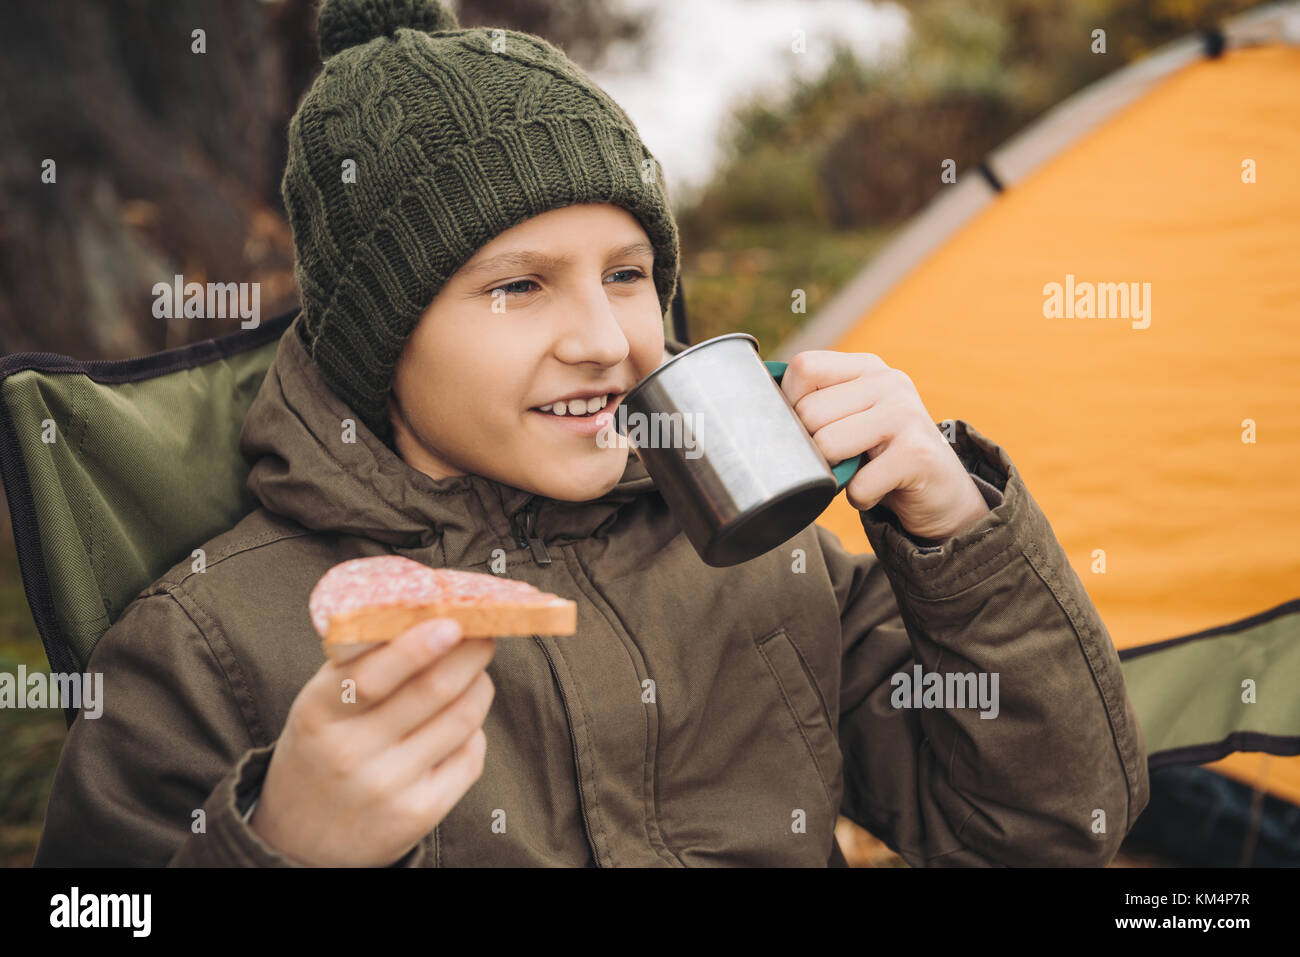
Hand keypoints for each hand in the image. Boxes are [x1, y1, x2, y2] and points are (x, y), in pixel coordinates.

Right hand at [249, 619, 494, 866]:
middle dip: (470, 653)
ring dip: (479, 685)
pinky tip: (460, 723)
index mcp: (318, 714)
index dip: (419, 645)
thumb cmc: (320, 749)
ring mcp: (387, 788)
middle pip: (433, 690)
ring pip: (462, 719)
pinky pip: (470, 756)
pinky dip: (474, 731)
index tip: (453, 621)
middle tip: (484, 633)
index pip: (373, 674)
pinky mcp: (418, 815)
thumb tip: (427, 612)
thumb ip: (362, 663)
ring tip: (475, 673)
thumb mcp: (319, 704)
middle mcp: (350, 754)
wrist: (299, 839)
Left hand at [779, 350, 989, 542]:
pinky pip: (856, 485)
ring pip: (826, 447)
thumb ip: (815, 403)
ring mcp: (906, 414)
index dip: (790, 404)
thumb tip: (758, 404)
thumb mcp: (851, 417)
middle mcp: (889, 381)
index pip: (803, 368)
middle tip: (840, 458)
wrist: (942, 493)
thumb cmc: (880, 456)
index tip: (807, 428)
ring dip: (833, 474)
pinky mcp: (916, 454)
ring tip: (860, 471)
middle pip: (808, 412)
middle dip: (812, 448)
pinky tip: (880, 490)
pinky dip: (861, 499)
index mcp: (866, 367)